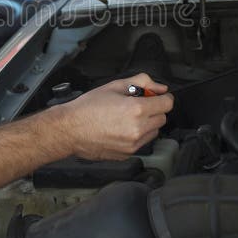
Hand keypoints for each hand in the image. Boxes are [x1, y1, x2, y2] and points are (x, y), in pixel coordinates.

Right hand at [58, 73, 173, 160]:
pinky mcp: (127, 154)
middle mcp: (138, 129)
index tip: (157, 96)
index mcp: (136, 110)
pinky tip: (120, 129)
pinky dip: (137, 135)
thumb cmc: (87, 108)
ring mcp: (133, 144)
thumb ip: (142, 82)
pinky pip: (141, 143)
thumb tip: (159, 88)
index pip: (167, 104)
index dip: (163, 97)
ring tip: (127, 118)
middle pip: (162, 118)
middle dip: (154, 110)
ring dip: (147, 124)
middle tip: (137, 105)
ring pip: (154, 132)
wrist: (70, 129)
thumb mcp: (114, 86)